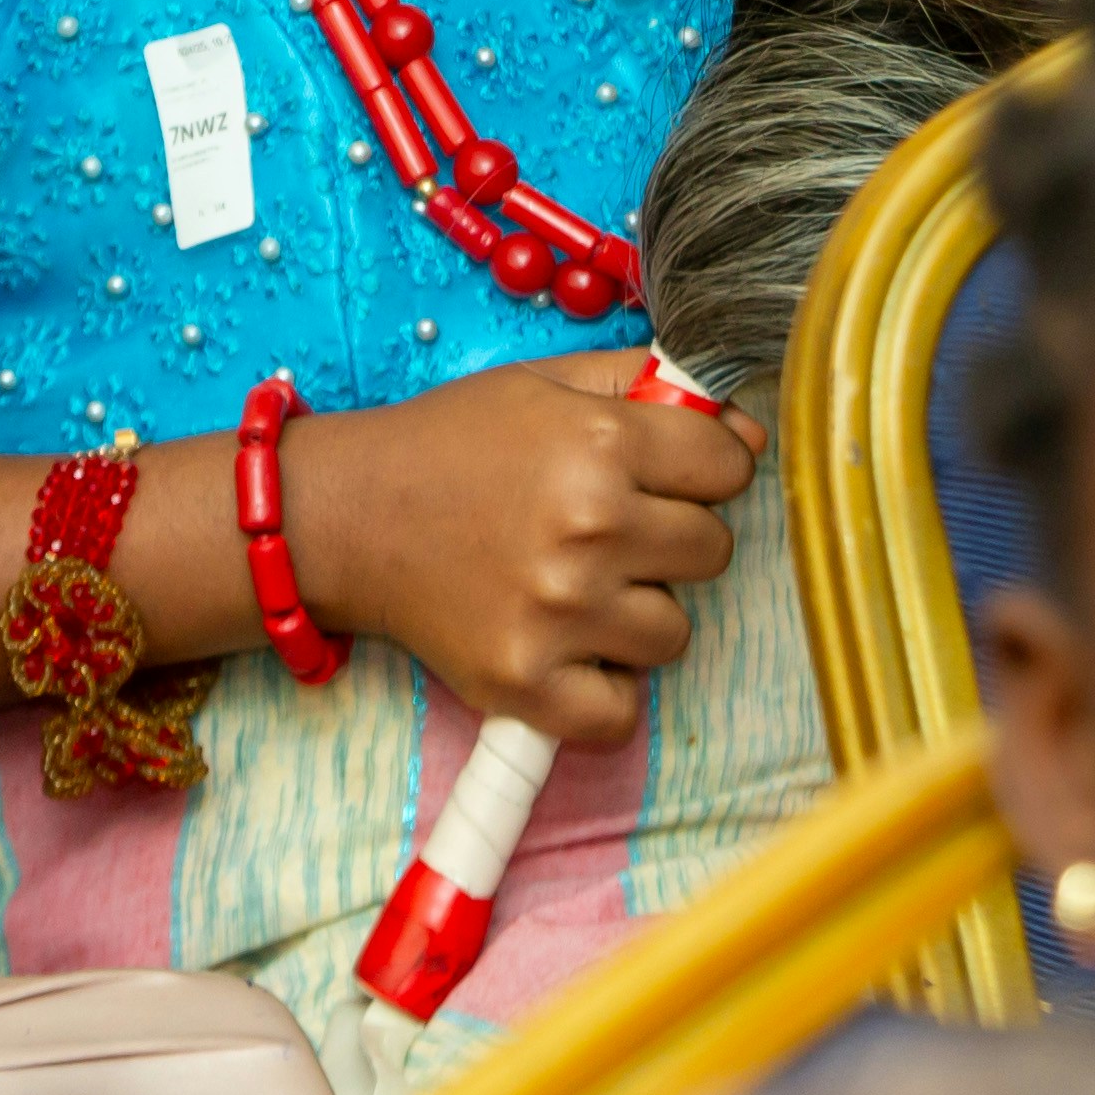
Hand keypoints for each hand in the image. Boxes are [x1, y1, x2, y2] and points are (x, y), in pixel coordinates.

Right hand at [293, 351, 766, 743]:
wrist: (349, 516)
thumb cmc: (452, 444)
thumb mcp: (546, 382)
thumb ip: (648, 386)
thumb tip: (745, 429)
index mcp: (601, 443)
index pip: (729, 467)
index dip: (707, 470)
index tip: (672, 477)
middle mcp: (590, 527)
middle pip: (712, 550)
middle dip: (674, 539)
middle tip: (613, 531)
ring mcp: (560, 612)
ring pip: (674, 633)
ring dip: (638, 614)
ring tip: (580, 586)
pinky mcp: (526, 682)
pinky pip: (621, 712)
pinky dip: (602, 689)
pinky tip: (568, 647)